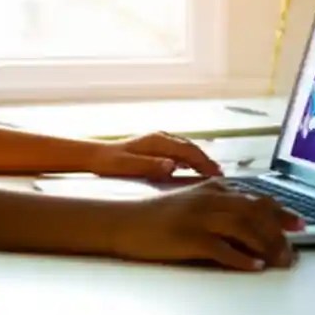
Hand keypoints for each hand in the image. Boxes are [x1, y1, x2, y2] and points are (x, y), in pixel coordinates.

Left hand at [87, 132, 222, 180]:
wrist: (94, 156)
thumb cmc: (109, 164)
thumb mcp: (128, 166)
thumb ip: (151, 166)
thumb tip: (173, 166)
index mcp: (158, 141)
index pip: (189, 151)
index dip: (205, 162)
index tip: (217, 175)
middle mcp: (161, 137)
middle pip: (191, 148)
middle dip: (206, 161)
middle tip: (221, 177)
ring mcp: (158, 140)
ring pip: (186, 148)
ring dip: (199, 159)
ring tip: (211, 173)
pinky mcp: (154, 146)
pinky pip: (178, 151)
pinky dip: (189, 159)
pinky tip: (192, 169)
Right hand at [109, 181, 306, 270]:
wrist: (123, 222)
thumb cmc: (157, 217)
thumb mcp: (191, 203)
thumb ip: (218, 207)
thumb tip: (248, 221)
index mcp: (212, 189)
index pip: (255, 199)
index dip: (281, 212)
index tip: (299, 224)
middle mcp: (209, 199)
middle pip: (255, 213)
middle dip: (280, 232)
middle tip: (295, 249)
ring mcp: (198, 218)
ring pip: (244, 228)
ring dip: (267, 246)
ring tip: (282, 262)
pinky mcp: (187, 238)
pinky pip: (221, 248)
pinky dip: (241, 258)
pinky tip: (255, 267)